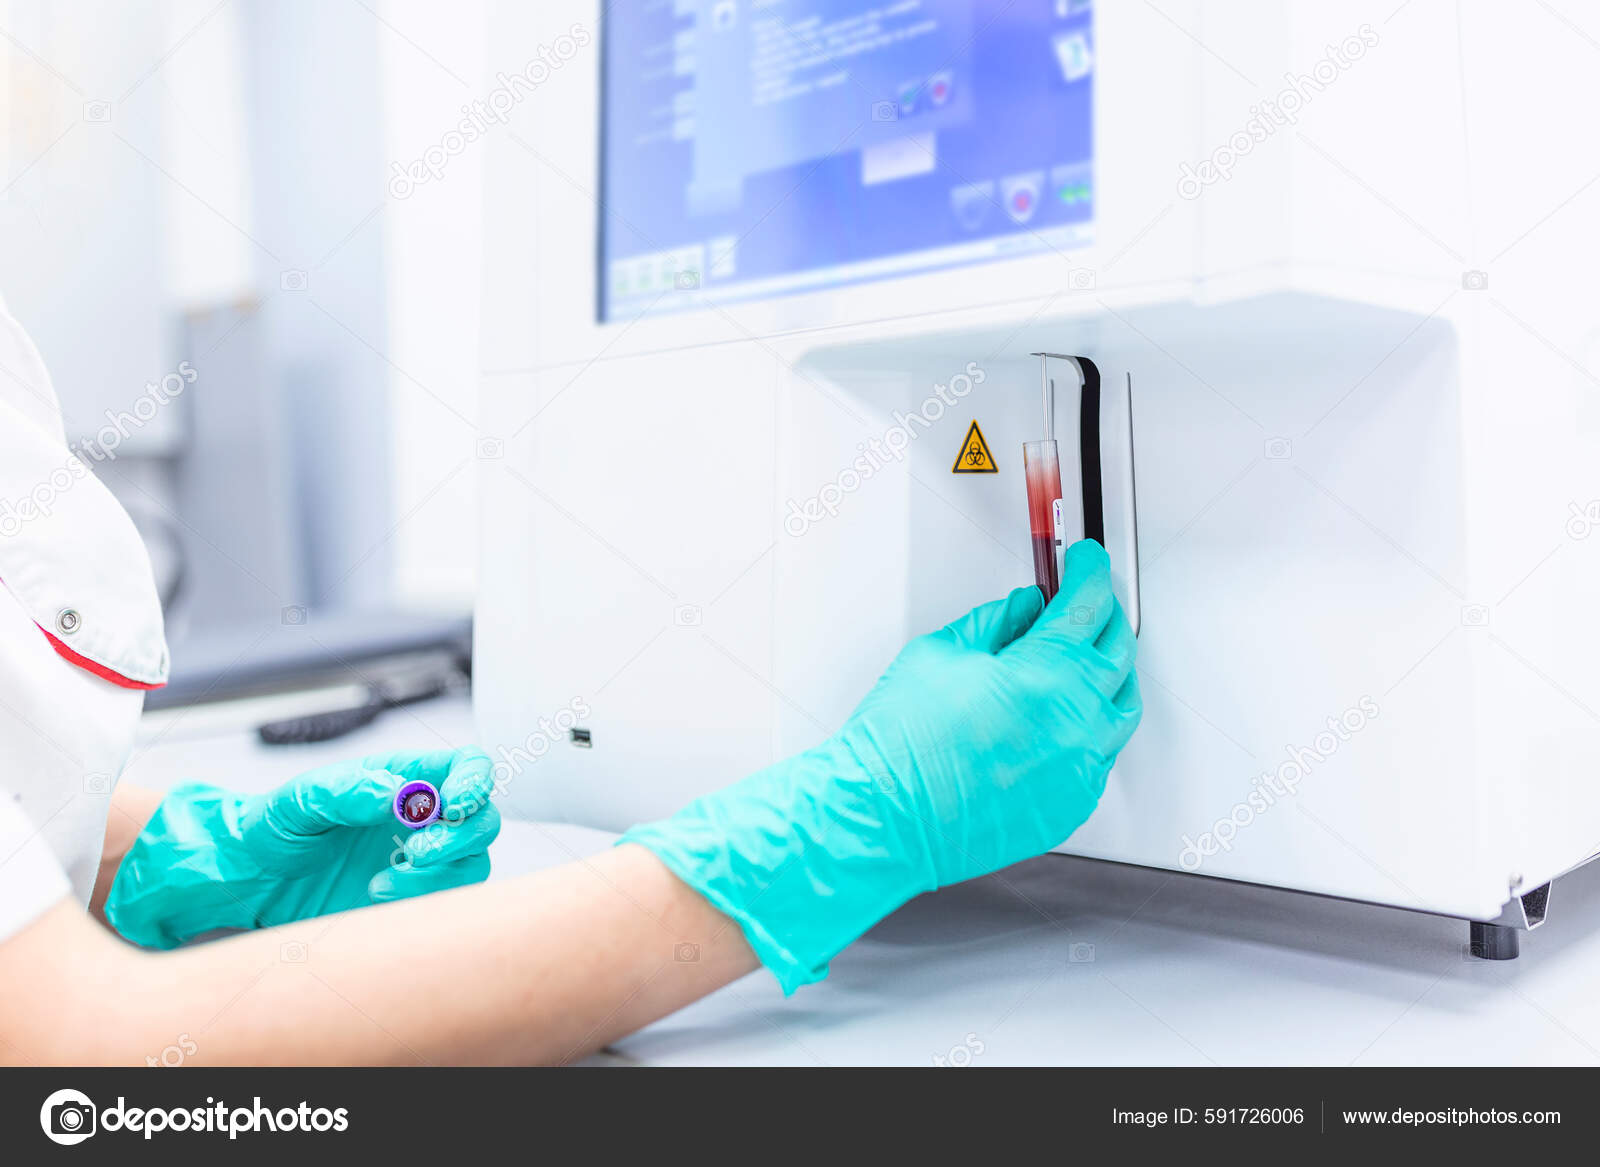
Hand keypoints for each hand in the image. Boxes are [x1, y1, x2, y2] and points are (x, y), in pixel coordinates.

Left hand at [107, 749, 500, 948]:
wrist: (253, 881)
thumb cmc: (276, 828)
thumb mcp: (300, 799)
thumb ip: (347, 790)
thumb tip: (397, 794)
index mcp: (406, 778)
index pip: (468, 767)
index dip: (476, 781)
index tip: (454, 803)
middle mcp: (423, 817)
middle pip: (482, 819)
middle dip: (460, 836)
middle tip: (415, 851)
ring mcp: (422, 859)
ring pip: (472, 864)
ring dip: (439, 875)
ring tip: (384, 881)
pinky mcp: (412, 898)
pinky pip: (445, 901)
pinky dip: (421, 900)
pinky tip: (377, 895)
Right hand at [620, 540, 1140, 991]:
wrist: (882, 815)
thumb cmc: (898, 742)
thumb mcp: (940, 652)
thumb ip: (996, 622)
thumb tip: (1026, 607)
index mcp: (1043, 673)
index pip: (1091, 604)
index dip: (1091, 573)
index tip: (1086, 563)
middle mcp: (1073, 720)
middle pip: (1119, 649)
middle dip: (1105, 615)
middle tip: (1085, 602)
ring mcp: (1079, 767)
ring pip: (1123, 705)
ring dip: (1109, 672)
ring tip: (1082, 658)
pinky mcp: (1072, 803)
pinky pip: (1103, 753)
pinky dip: (1093, 725)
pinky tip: (1067, 714)